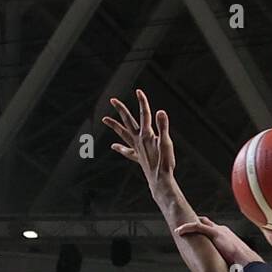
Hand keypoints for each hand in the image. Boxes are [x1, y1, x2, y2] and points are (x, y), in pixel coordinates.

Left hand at [102, 89, 176, 210]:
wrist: (160, 179)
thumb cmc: (165, 162)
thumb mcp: (166, 142)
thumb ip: (163, 126)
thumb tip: (161, 111)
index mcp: (147, 134)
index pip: (144, 114)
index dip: (142, 102)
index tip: (138, 91)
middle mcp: (139, 139)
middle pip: (128, 121)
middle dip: (121, 109)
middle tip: (112, 100)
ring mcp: (137, 148)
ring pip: (123, 133)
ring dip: (114, 125)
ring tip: (104, 119)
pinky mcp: (137, 157)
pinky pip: (126, 151)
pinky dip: (120, 148)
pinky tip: (114, 146)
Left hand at [175, 216, 263, 266]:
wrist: (248, 261)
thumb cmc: (243, 264)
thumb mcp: (232, 260)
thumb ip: (225, 260)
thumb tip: (224, 271)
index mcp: (226, 236)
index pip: (211, 228)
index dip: (202, 228)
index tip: (193, 232)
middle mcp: (222, 230)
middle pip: (205, 221)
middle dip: (194, 222)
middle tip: (183, 225)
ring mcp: (219, 231)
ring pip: (199, 222)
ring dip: (188, 223)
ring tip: (178, 227)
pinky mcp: (215, 233)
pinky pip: (197, 227)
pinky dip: (187, 228)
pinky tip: (179, 231)